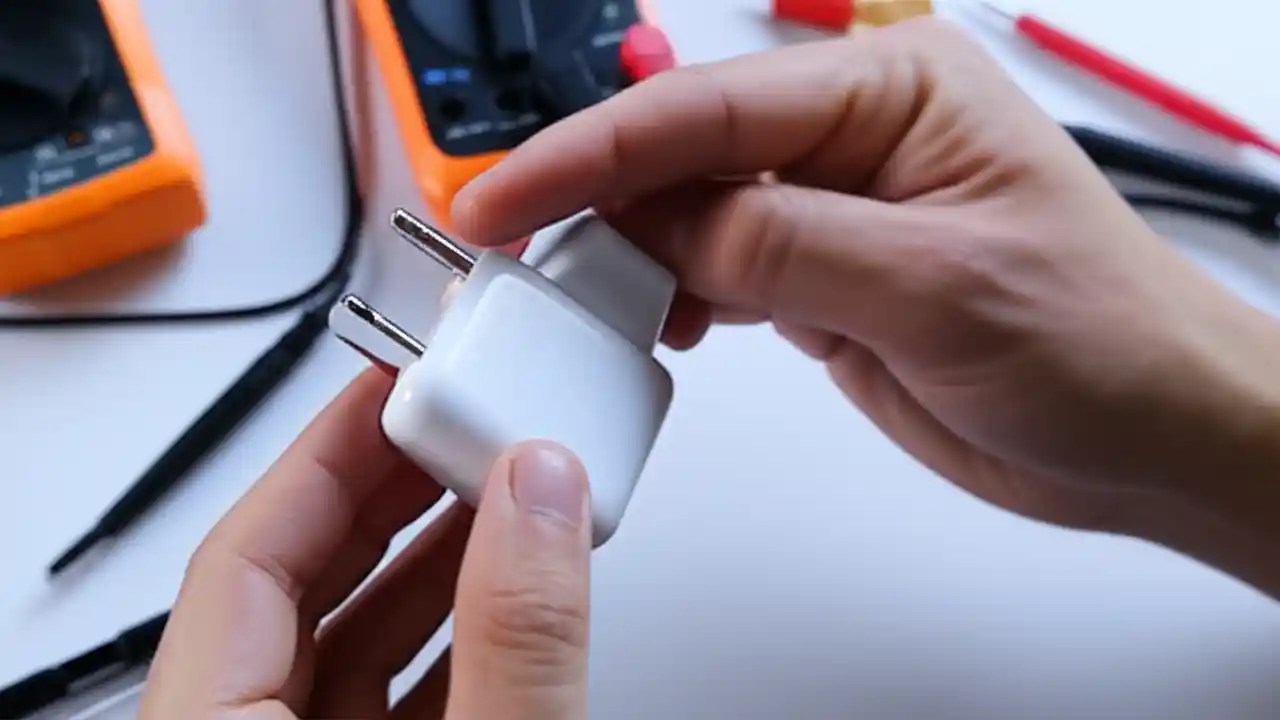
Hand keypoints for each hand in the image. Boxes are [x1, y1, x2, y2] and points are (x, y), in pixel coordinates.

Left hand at [139, 369, 591, 718]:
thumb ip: (514, 640)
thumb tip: (540, 493)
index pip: (243, 557)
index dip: (327, 455)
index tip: (400, 387)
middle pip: (294, 586)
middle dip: (390, 495)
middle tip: (462, 428)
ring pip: (346, 640)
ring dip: (431, 564)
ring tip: (507, 503)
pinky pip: (386, 694)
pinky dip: (452, 639)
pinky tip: (515, 603)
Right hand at [453, 20, 1279, 595]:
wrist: (1143, 432)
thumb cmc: (1096, 335)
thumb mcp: (933, 284)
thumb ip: (781, 244)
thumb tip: (657, 224)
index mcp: (893, 92)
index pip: (710, 108)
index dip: (593, 153)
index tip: (506, 196)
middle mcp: (854, 139)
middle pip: (685, 151)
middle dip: (592, 199)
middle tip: (502, 249)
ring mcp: (832, 211)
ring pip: (690, 213)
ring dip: (622, 253)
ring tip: (563, 296)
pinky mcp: (821, 279)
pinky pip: (714, 270)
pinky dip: (666, 296)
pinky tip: (642, 321)